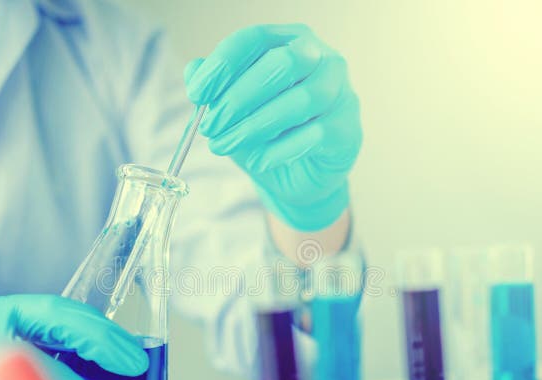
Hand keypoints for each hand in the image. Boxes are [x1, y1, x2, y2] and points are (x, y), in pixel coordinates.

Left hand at [185, 24, 361, 231]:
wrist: (299, 178)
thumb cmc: (268, 134)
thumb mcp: (233, 111)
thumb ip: (215, 89)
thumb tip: (194, 71)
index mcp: (289, 41)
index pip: (255, 39)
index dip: (223, 64)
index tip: (196, 93)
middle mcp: (322, 59)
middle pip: (283, 63)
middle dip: (239, 96)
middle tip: (210, 125)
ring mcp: (341, 93)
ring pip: (302, 100)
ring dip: (256, 125)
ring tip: (226, 146)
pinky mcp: (348, 130)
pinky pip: (316, 135)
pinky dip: (281, 150)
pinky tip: (257, 162)